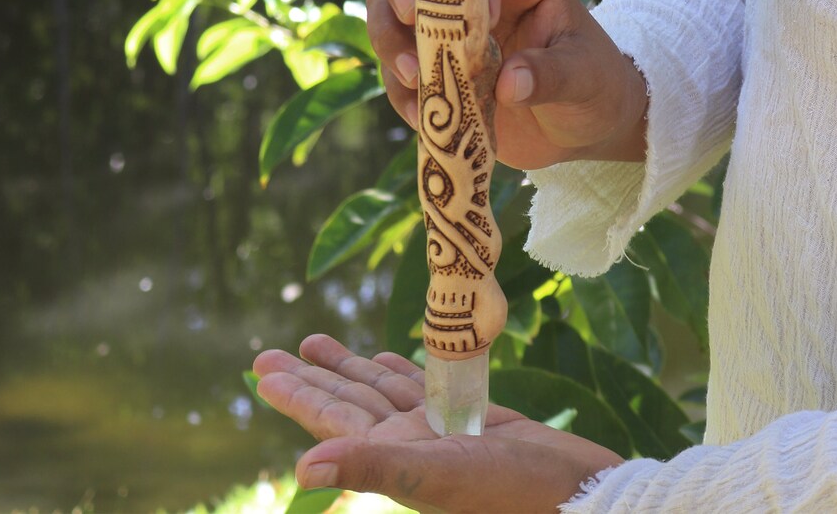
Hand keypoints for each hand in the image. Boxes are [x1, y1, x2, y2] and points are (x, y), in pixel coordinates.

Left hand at [254, 334, 622, 513]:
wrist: (577, 494)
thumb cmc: (510, 494)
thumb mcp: (437, 475)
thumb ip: (371, 466)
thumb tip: (302, 468)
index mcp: (392, 458)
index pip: (331, 420)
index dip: (296, 394)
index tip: (260, 371)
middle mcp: (407, 443)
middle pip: (346, 401)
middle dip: (309, 375)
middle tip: (267, 353)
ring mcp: (437, 428)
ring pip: (379, 389)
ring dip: (346, 366)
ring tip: (313, 341)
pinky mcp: (468, 412)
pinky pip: (422, 384)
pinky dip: (398, 368)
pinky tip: (381, 355)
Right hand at [367, 0, 647, 169]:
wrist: (580, 126)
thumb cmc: (593, 84)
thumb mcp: (585, 76)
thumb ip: (552, 74)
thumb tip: (510, 82)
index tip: (484, 22)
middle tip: (407, 12)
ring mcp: (444, 24)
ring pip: (391, 8)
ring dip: (390, 37)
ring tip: (413, 75)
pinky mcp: (430, 65)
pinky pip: (396, 67)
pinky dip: (399, 89)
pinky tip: (419, 115)